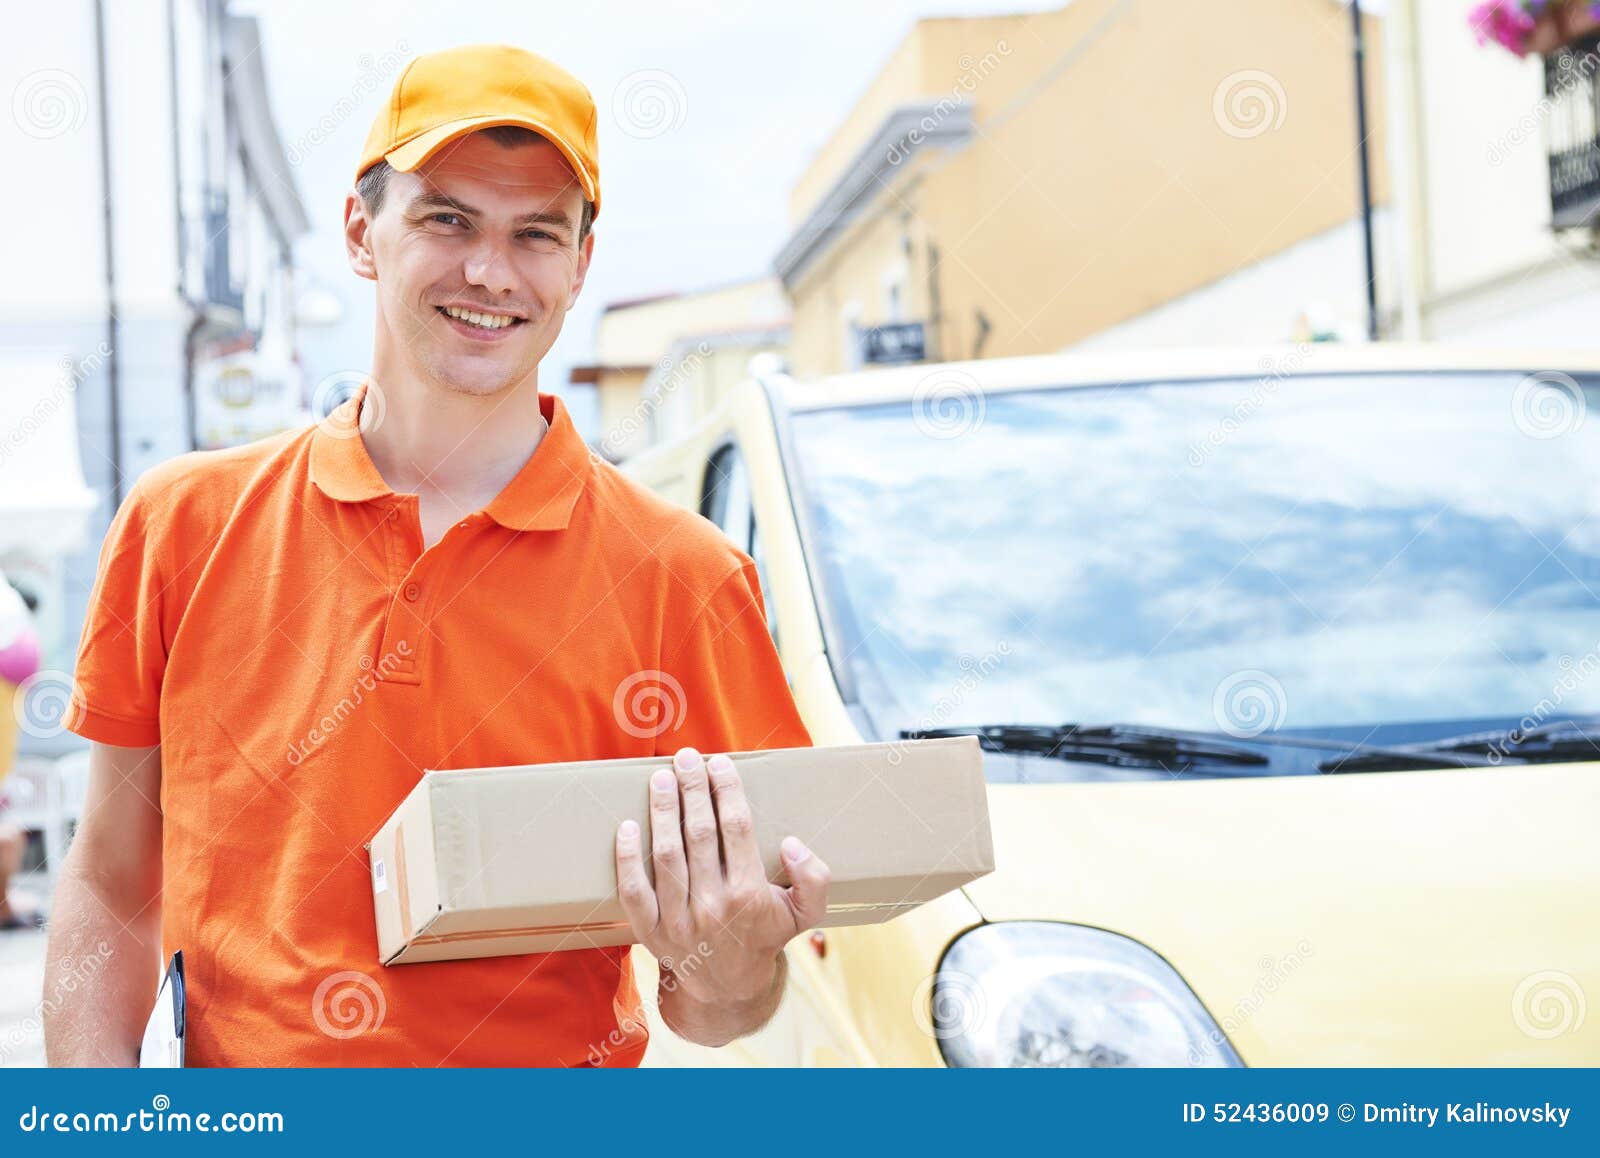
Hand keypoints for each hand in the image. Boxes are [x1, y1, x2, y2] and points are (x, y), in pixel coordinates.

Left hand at [614, 747, 830, 1004]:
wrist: (728, 988)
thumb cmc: (765, 936)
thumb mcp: (805, 914)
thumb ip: (814, 878)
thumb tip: (793, 843)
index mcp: (749, 894)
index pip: (737, 828)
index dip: (727, 790)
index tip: (720, 763)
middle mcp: (713, 905)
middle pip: (699, 834)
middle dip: (693, 790)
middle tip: (686, 757)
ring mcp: (678, 920)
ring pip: (667, 855)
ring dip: (663, 812)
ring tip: (661, 779)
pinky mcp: (651, 932)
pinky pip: (634, 891)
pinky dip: (627, 859)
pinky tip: (627, 826)